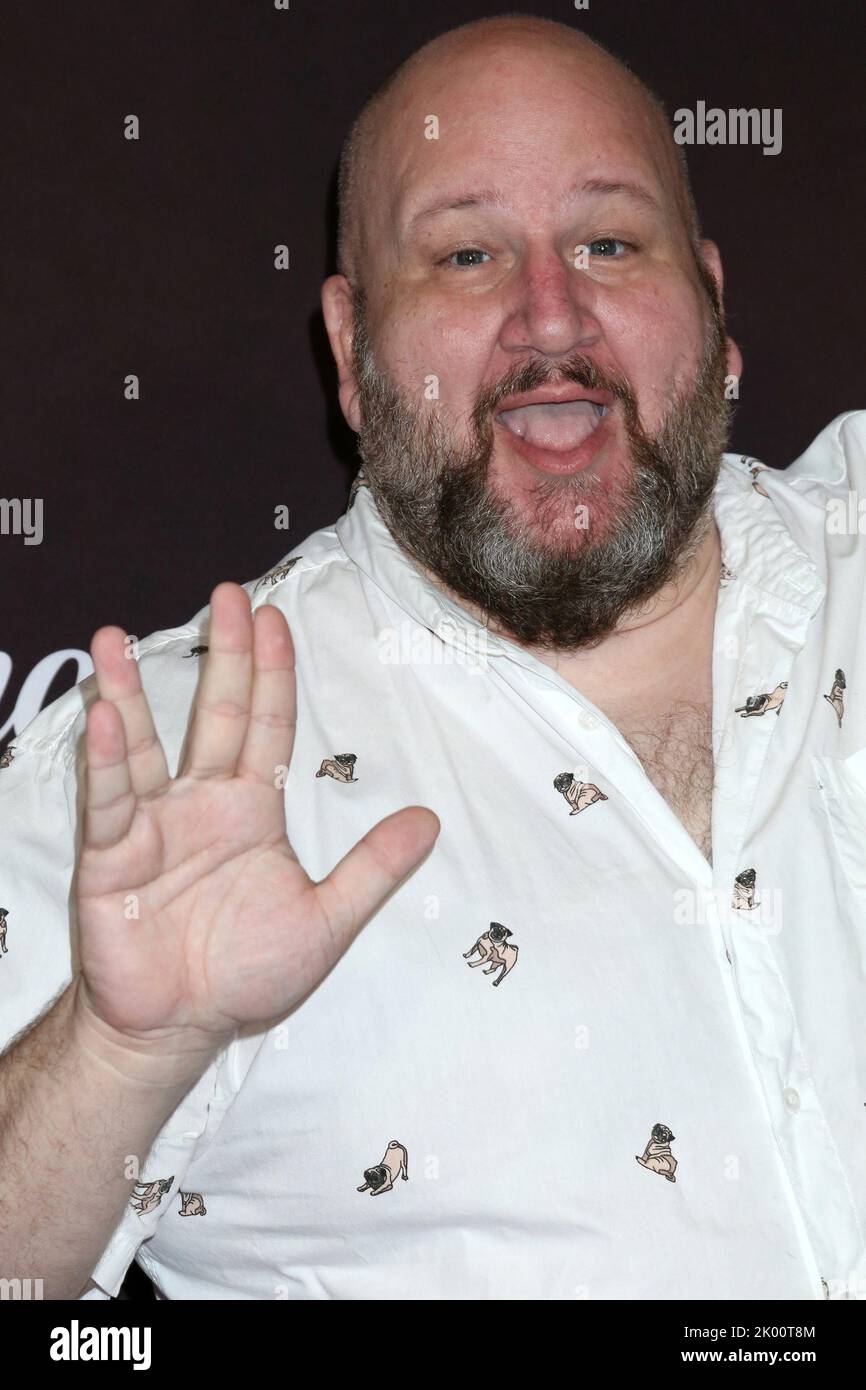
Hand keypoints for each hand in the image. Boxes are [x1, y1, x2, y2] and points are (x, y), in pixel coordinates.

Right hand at [74, 583, 439, 1050]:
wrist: (181, 1027)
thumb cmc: (247, 974)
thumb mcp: (327, 920)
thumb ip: (373, 870)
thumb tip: (431, 821)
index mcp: (252, 810)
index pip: (268, 725)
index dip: (273, 672)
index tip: (275, 616)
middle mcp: (202, 803)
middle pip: (214, 714)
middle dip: (224, 655)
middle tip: (229, 595)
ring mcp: (152, 825)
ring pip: (143, 746)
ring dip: (130, 692)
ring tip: (115, 639)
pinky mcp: (109, 856)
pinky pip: (109, 800)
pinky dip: (105, 760)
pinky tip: (104, 717)